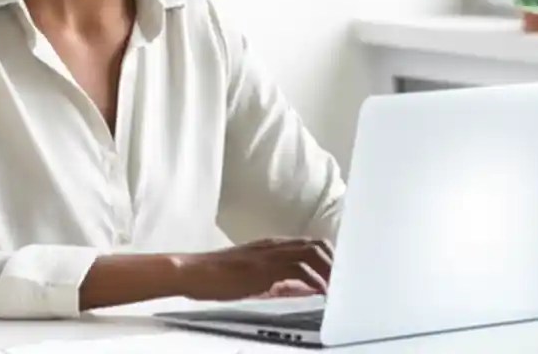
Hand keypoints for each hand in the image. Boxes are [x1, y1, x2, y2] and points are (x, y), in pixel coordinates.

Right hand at [174, 237, 332, 300]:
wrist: (192, 272)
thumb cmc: (217, 277)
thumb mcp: (254, 278)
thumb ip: (281, 282)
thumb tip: (306, 290)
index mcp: (273, 246)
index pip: (312, 245)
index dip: (330, 259)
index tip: (341, 277)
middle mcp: (275, 245)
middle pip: (319, 244)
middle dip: (336, 263)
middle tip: (345, 284)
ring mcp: (270, 254)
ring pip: (313, 253)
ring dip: (330, 271)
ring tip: (339, 290)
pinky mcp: (264, 267)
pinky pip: (299, 269)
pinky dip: (314, 280)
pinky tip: (321, 293)